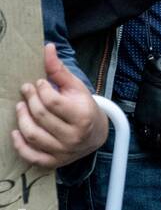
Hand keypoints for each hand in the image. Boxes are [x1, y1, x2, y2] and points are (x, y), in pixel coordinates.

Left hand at [11, 44, 108, 170]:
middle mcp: (74, 136)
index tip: (38, 83)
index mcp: (82, 116)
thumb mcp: (76, 88)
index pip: (53, 102)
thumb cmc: (84, 107)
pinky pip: (32, 156)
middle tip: (26, 91)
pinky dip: (19, 145)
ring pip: (33, 135)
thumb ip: (59, 70)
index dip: (40, 89)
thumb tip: (47, 47)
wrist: (96, 135)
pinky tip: (16, 131)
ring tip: (20, 107)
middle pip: (41, 117)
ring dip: (21, 118)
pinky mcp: (54, 162)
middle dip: (29, 100)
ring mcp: (63, 151)